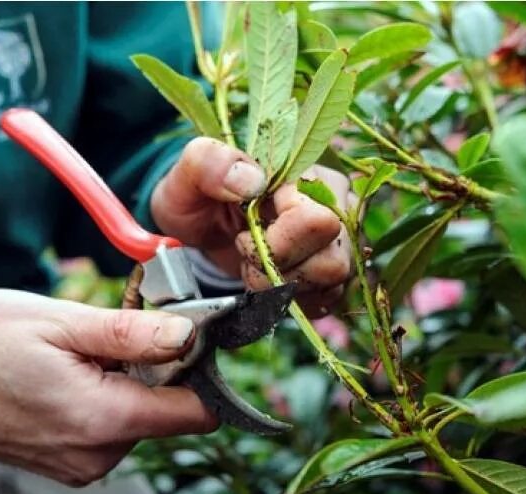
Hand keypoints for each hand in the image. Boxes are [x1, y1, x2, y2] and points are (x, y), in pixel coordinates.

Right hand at [0, 289, 218, 486]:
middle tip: (106, 330)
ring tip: (71, 351)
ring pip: (136, 419)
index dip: (202, 367)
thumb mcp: (53, 320)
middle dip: (152, 368)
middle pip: (167, 413)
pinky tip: (59, 373)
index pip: (200, 412)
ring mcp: (78, 465)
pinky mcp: (64, 463)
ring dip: (121, 382)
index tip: (180, 332)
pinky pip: (106, 429)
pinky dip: (97, 398)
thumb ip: (128, 333)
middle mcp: (96, 455)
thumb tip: (189, 334)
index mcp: (101, 419)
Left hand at [149, 137, 355, 314]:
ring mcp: (339, 240)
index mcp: (307, 175)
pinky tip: (266, 279)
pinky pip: (327, 298)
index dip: (274, 241)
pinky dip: (289, 298)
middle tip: (246, 251)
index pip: (316, 222)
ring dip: (282, 285)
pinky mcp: (332, 271)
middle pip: (332, 260)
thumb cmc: (195, 196)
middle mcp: (336, 205)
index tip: (243, 232)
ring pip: (331, 281)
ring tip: (254, 265)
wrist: (194, 225)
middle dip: (277, 268)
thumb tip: (252, 180)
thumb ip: (209, 163)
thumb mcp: (187, 174)